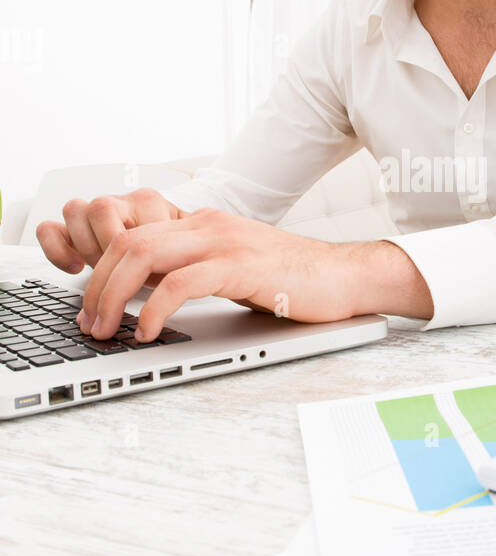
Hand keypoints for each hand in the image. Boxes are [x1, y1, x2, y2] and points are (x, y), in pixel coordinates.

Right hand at [36, 188, 188, 276]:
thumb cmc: (173, 255)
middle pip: (100, 207)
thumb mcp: (183, 256)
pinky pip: (48, 229)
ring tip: (105, 271)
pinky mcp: (71, 232)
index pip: (138, 205)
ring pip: (74, 210)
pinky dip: (57, 251)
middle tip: (125, 273)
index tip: (158, 269)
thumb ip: (177, 261)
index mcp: (149, 202)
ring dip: (87, 247)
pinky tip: (75, 268)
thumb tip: (170, 291)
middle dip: (110, 248)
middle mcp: (119, 203)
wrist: (166, 249)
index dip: (146, 244)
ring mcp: (92, 214)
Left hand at [76, 209, 362, 339]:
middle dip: (97, 285)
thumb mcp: (233, 270)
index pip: (132, 235)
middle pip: (128, 243)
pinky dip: (154, 308)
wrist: (345, 277)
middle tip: (89, 324)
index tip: (91, 307)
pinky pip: (181, 283)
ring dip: (114, 296)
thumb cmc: (293, 280)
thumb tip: (149, 296)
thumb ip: (195, 272)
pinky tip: (149, 331)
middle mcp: (208, 225)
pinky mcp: (241, 266)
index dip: (100, 271)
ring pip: (144, 256)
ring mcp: (224, 242)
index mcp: (202, 224)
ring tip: (108, 329)